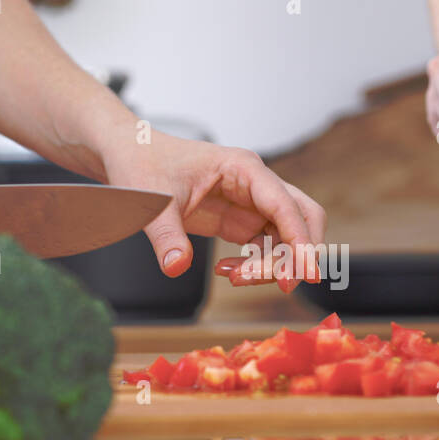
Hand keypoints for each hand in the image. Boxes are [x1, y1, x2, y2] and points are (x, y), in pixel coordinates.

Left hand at [101, 136, 326, 288]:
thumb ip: (167, 236)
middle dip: (299, 253)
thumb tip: (177, 267)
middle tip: (282, 284)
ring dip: (271, 264)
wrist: (131, 155)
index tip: (307, 273)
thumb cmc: (144, 164)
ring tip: (234, 277)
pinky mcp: (240, 219)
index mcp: (243, 168)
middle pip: (301, 218)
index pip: (286, 206)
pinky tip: (228, 272)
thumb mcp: (152, 201)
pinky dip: (254, 265)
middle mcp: (255, 184)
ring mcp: (251, 202)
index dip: (301, 240)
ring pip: (285, 238)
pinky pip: (263, 247)